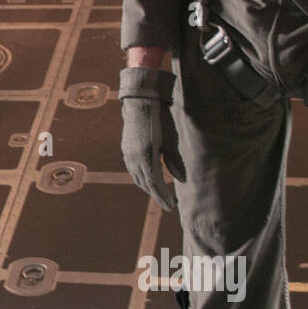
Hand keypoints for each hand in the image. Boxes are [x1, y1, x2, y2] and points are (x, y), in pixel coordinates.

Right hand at [118, 67, 186, 210]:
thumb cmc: (160, 119)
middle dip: (157, 195)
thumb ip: (175, 161)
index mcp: (147, 157)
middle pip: (145, 184)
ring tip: (160, 192)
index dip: (162, 197)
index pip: (154, 184)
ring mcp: (128, 154)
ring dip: (148, 187)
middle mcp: (134, 159)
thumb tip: (180, 179)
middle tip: (168, 202)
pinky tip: (148, 177)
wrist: (140, 101)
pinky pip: (133, 170)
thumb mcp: (171, 140)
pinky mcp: (126, 149)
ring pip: (137, 178)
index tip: (171, 207)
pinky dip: (141, 177)